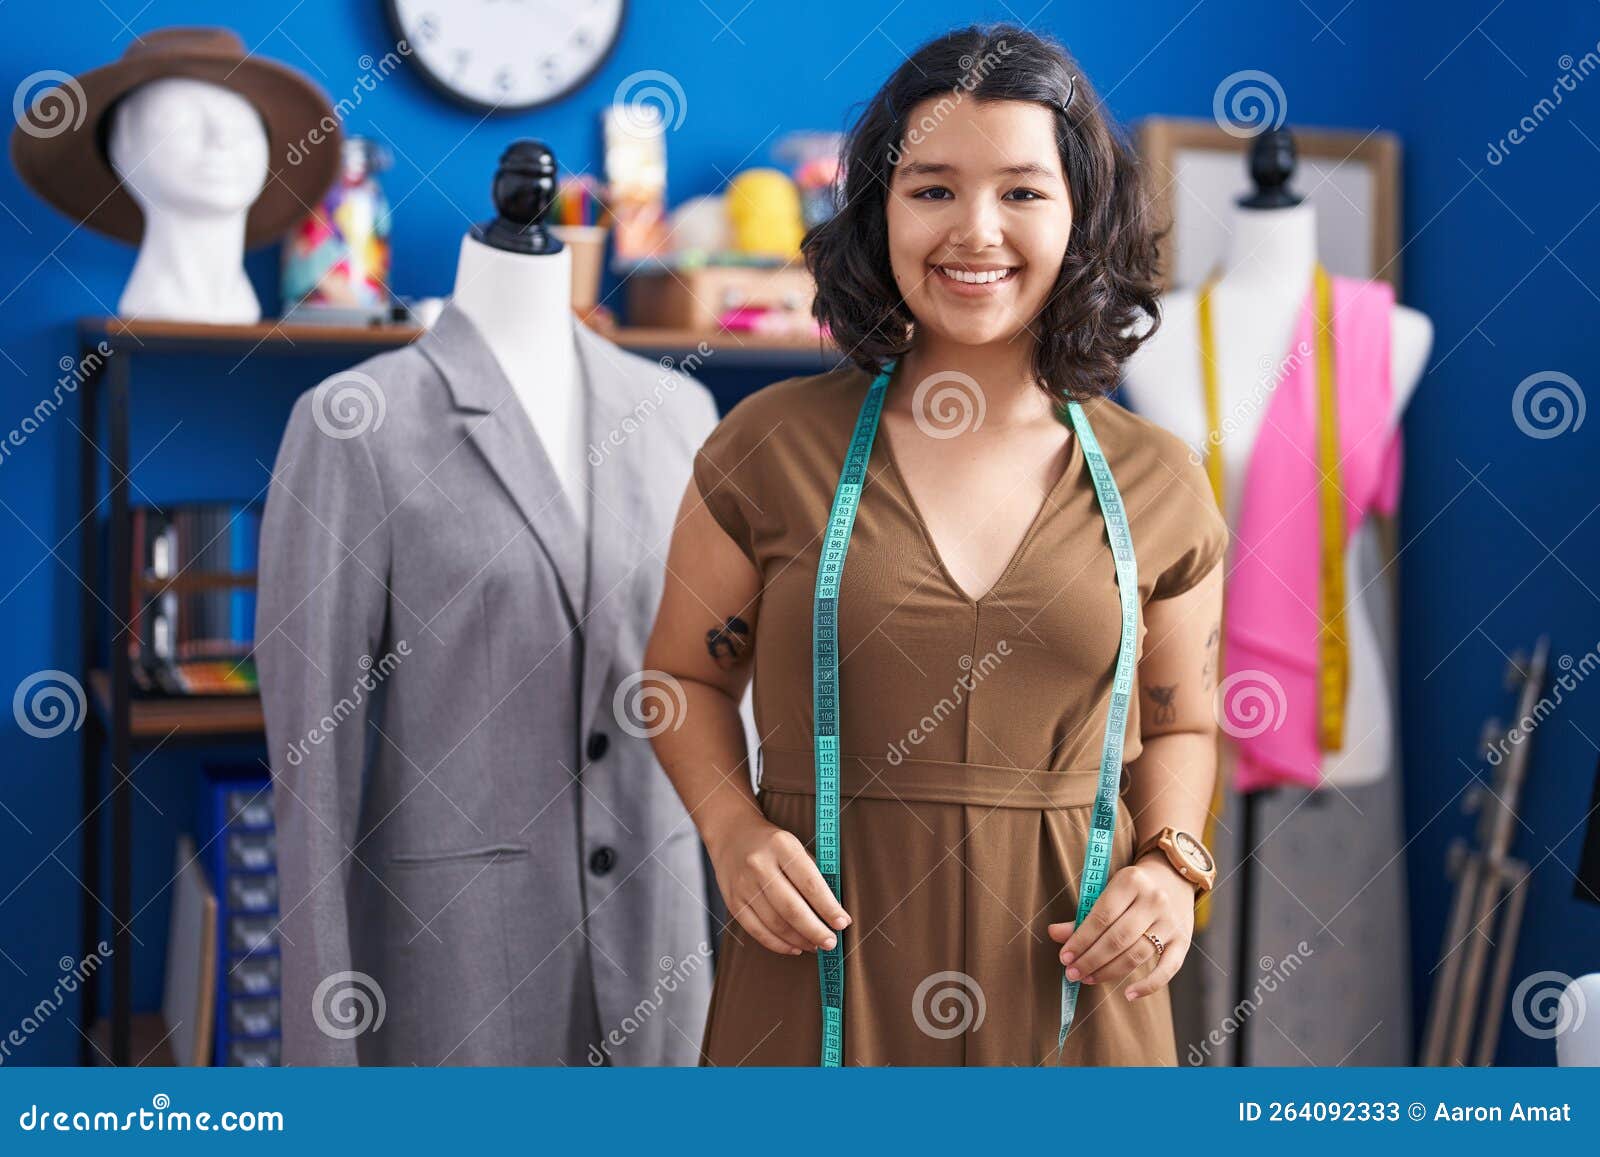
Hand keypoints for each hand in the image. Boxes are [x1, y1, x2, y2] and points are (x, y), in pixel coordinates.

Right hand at [705, 815, 850, 956]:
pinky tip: (794, 947)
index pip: (810, 884)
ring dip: (799, 940)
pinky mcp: (733, 901)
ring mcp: (743, 885)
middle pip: (791, 908)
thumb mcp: (795, 845)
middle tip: (831, 943)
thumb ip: (813, 873)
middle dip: (815, 931)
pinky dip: (778, 944)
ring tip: (815, 945)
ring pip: (775, 923)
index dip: (828, 908)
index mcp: (782, 846)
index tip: (843, 923)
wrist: (731, 833)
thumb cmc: (772, 843)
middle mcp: (759, 865)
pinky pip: (757, 931)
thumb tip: (834, 910)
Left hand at [1047, 851, 1195, 999]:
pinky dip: (1148, 985)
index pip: (1101, 917)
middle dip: (1091, 959)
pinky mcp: (1183, 941)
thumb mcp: (1109, 890)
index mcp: (1131, 881)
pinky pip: (1167, 969)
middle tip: (1072, 973)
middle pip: (1118, 938)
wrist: (1174, 876)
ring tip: (1088, 978)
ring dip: (1109, 972)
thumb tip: (1054, 934)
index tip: (1065, 957)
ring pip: (1137, 955)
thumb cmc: (1133, 887)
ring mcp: (1171, 922)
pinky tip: (1128, 994)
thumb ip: (1084, 914)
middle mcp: (1154, 900)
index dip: (1081, 940)